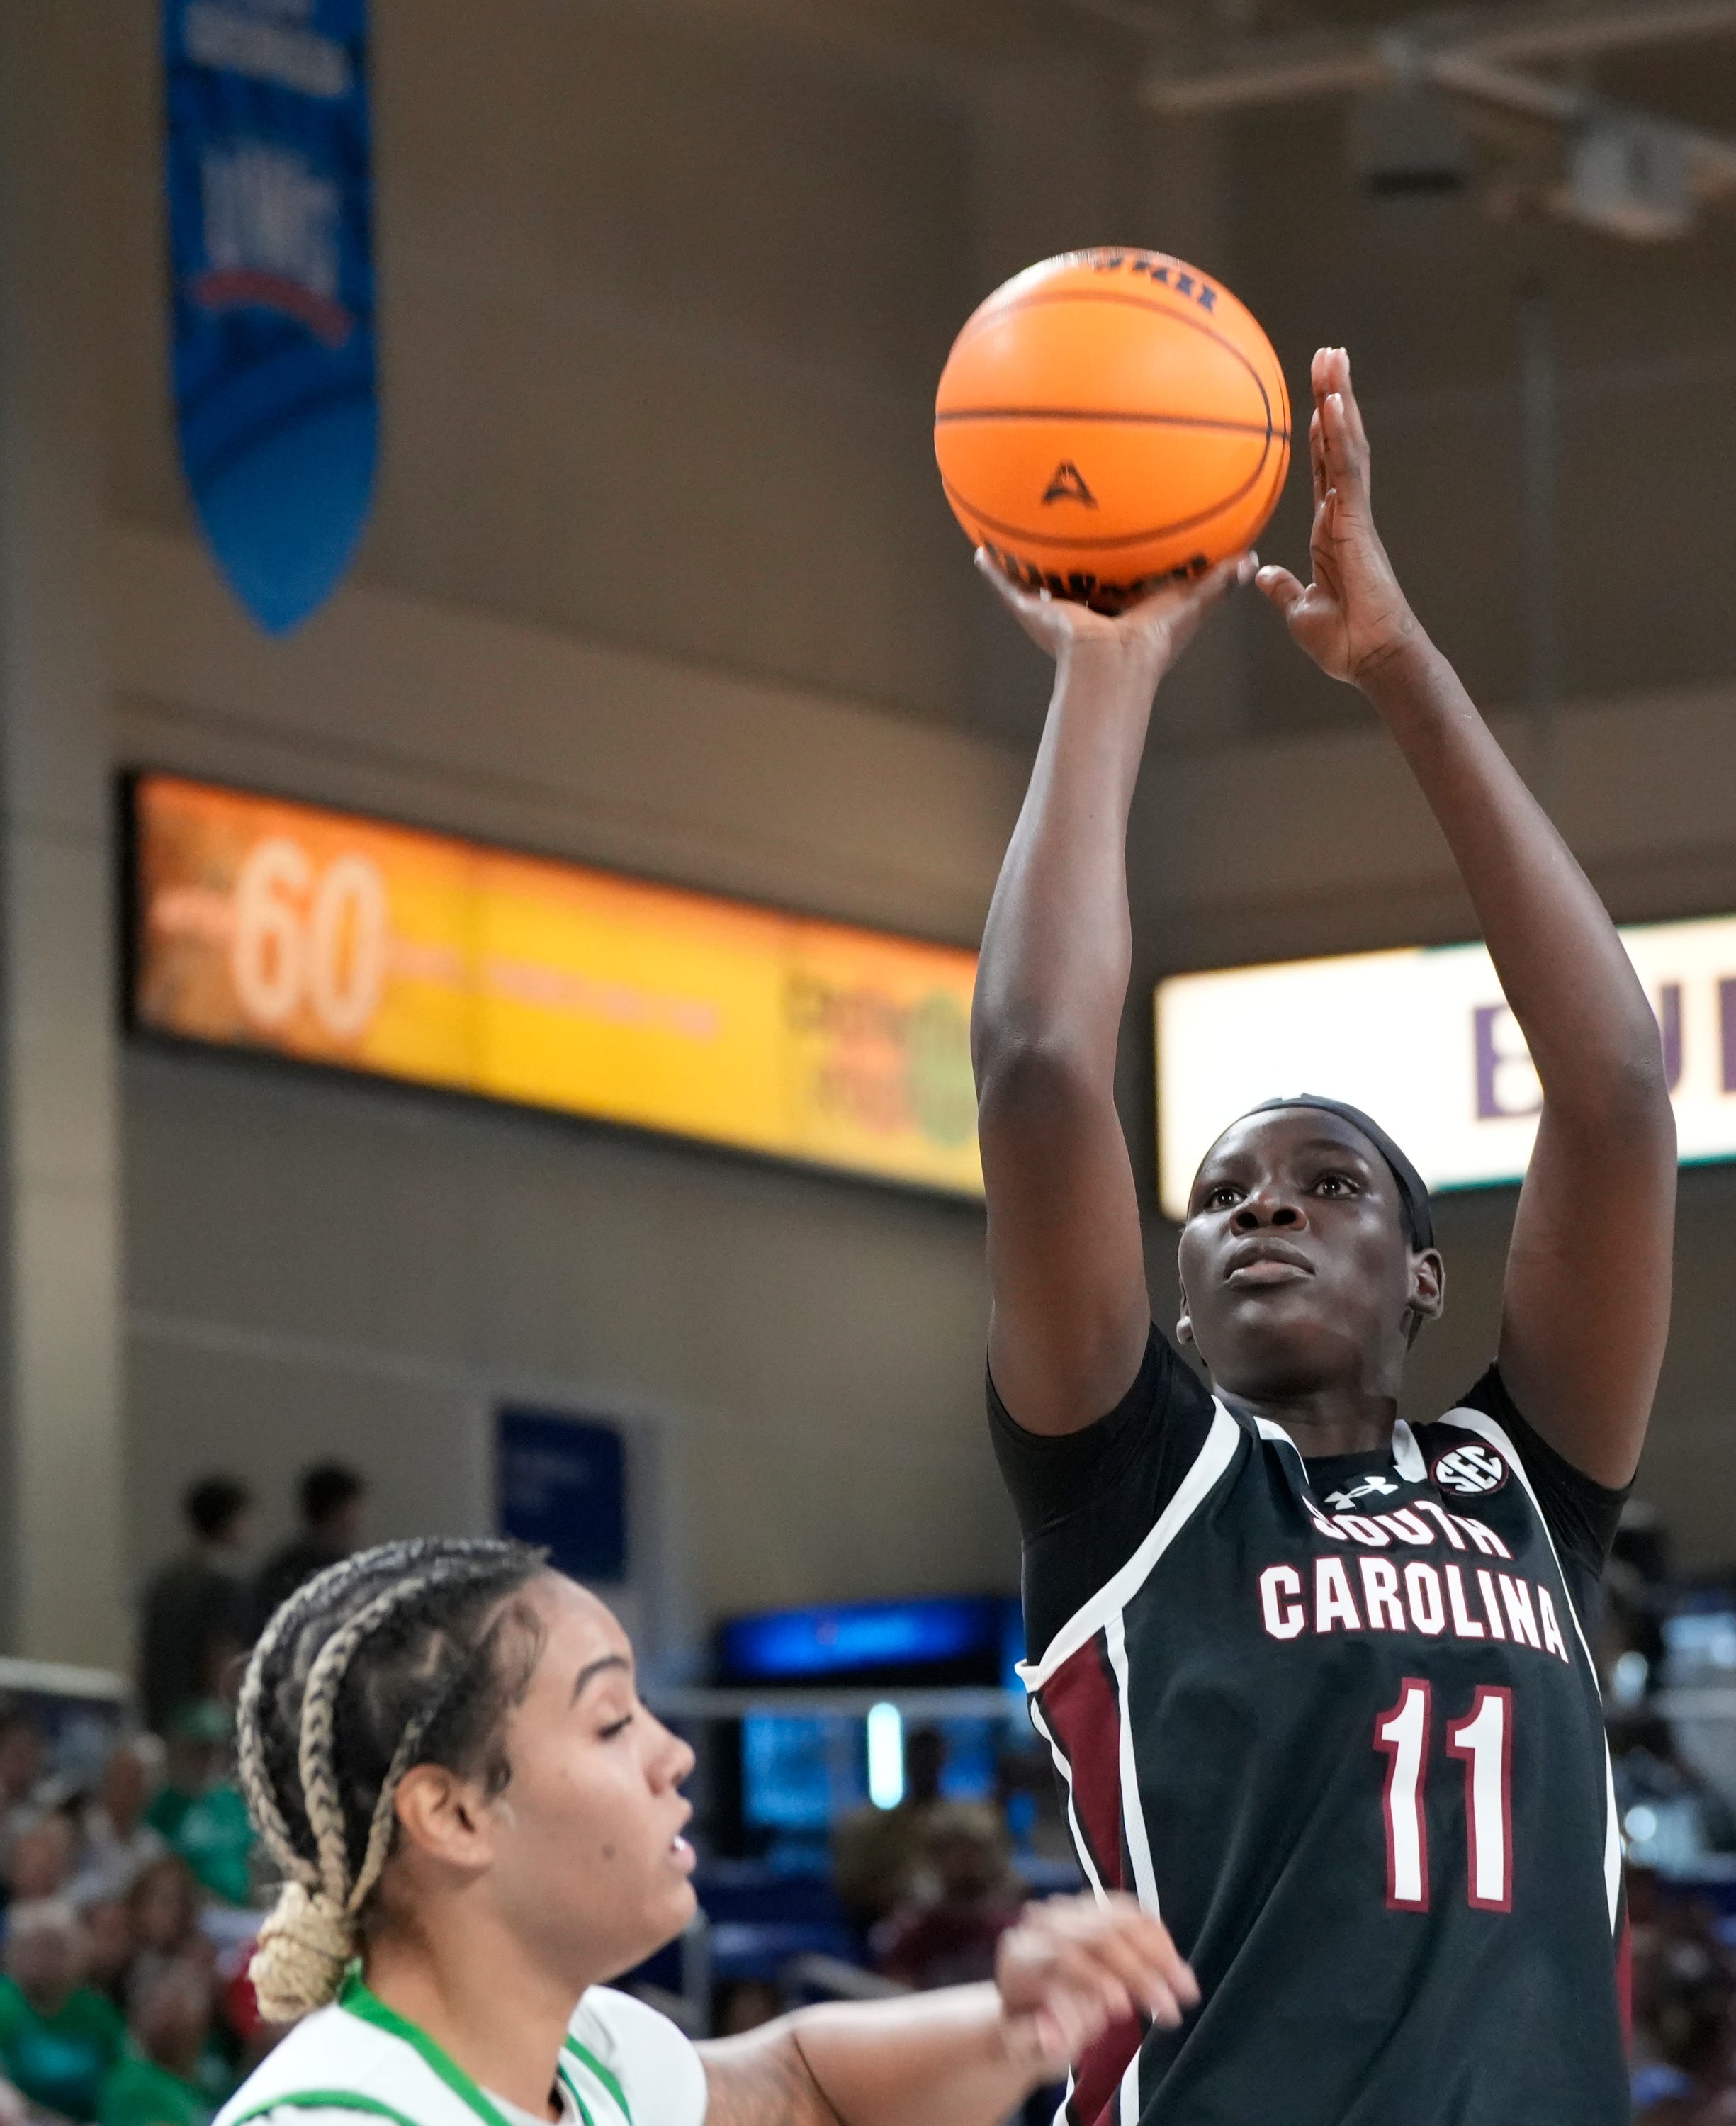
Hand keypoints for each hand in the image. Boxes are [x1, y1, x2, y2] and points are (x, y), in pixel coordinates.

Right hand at [977, 548, 1256, 689]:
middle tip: (1063, 531)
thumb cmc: (1155, 639)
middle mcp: (1086, 610)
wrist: (1113, 660)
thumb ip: (1220, 581)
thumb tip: (1253, 559)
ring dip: (1025, 565)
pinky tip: (980, 551)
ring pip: (1038, 585)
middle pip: (1076, 580)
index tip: (1120, 540)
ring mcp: (1057, 613)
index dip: (1120, 563)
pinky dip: (993, 573)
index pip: (1119, 582)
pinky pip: (1009, 588)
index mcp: (1120, 609)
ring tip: (1009, 536)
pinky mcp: (1035, 613)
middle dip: (1070, 562)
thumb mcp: (1192, 602)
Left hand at [993, 1891, 1198, 2078]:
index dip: (1094, 1979)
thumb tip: (1054, 2041)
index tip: (1124, 2009)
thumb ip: (1035, 2045)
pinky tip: (1176, 1965)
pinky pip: (1130, 1912)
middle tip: (1171, 2011)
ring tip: (1187, 1989)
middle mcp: (1045, 1925)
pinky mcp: (1093, 1908)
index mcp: (1021, 1957)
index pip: (1061, 1956)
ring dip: (1159, 1953)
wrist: (1022, 2007)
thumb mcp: (1021, 2048)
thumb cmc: (1024, 2035)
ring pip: (1120, 1919)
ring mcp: (1070, 1911)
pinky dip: (1157, 1938)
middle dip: (1139, 1972)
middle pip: (1097, 1935)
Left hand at [1256, 346, 1419, 686]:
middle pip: (1339, 443)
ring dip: (1339, 400)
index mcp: (1330, 529)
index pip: (1323, 468)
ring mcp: (1353, 515)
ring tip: (1333, 358)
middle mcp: (1344, 514)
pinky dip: (1339, 437)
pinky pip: (1346, 472)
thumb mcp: (1300, 610)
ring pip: (1347, 446)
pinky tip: (1332, 405)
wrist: (1371, 660)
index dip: (1320, 431)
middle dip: (1334, 397)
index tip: (1317, 397)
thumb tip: (1262, 575)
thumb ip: (1284, 589)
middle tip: (1329, 354)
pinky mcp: (1357, 524)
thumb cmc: (1343, 642)